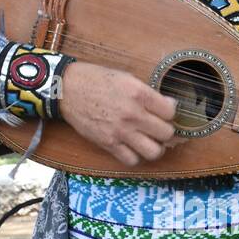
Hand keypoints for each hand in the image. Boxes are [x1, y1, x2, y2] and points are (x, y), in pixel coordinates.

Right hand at [60, 62, 177, 166]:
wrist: (67, 89)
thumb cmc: (96, 80)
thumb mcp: (126, 78)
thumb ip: (147, 93)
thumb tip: (166, 106)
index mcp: (139, 93)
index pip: (171, 111)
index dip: (170, 111)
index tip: (165, 110)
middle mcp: (132, 114)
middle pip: (166, 133)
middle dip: (166, 131)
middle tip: (159, 127)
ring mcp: (120, 131)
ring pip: (154, 152)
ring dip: (155, 147)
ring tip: (150, 141)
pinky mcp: (108, 144)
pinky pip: (132, 160)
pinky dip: (136, 156)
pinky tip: (133, 147)